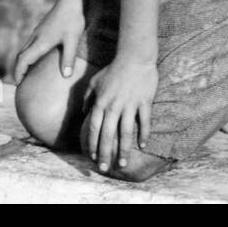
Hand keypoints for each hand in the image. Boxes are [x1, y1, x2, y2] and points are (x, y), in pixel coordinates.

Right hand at [12, 0, 84, 83]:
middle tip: (20, 83)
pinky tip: (37, 60)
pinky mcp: (41, 30)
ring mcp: (37, 33)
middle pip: (21, 56)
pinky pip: (30, 46)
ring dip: (23, 63)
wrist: (69, 1)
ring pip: (25, 50)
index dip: (19, 72)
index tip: (18, 84)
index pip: (23, 60)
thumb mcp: (73, 41)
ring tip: (28, 75)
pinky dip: (29, 56)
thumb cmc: (72, 20)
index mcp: (41, 42)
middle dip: (18, 70)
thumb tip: (65, 76)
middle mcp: (35, 38)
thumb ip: (68, 59)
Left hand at [82, 57, 157, 172]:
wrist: (134, 57)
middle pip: (108, 134)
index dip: (93, 143)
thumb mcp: (95, 81)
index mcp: (101, 102)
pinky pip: (144, 121)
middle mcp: (114, 105)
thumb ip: (87, 97)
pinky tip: (143, 146)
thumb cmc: (113, 69)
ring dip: (124, 149)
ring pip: (126, 132)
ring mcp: (129, 104)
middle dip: (106, 153)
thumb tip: (83, 111)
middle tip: (105, 169)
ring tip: (123, 164)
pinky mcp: (144, 102)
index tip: (93, 157)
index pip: (95, 127)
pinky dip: (144, 134)